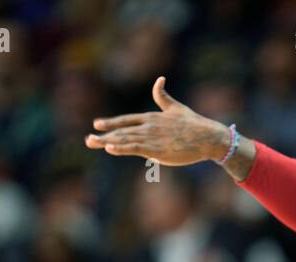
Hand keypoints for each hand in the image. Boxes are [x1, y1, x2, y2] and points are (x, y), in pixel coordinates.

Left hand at [85, 76, 230, 165]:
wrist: (206, 136)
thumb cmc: (194, 124)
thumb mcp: (176, 108)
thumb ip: (163, 96)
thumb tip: (159, 78)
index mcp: (151, 117)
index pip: (126, 120)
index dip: (111, 122)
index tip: (97, 124)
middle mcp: (148, 126)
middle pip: (121, 130)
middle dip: (104, 135)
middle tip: (88, 140)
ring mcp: (150, 138)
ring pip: (124, 139)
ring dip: (107, 141)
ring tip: (91, 142)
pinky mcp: (156, 149)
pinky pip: (134, 148)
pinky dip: (121, 147)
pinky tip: (110, 147)